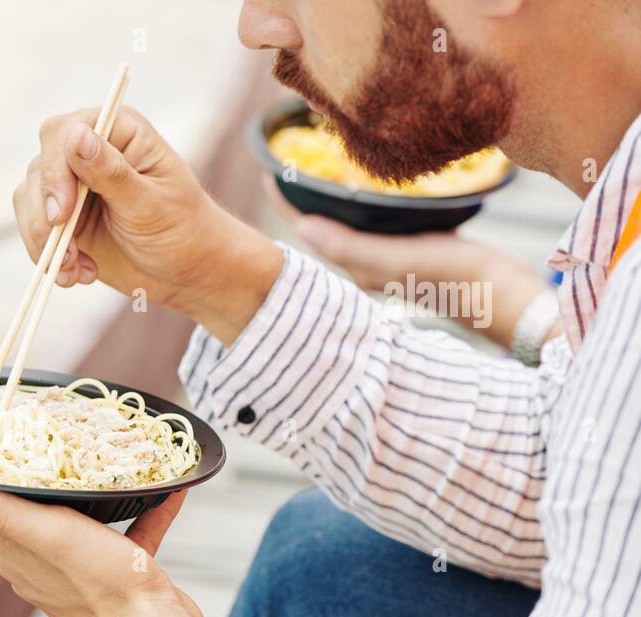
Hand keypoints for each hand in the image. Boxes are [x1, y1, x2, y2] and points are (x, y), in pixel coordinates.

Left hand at [0, 481, 205, 616]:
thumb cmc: (103, 585)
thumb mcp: (46, 536)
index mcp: (15, 557)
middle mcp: (40, 567)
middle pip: (14, 521)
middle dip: (11, 484)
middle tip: (15, 443)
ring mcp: (80, 573)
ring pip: (71, 528)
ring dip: (76, 499)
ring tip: (85, 462)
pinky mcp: (119, 577)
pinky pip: (128, 537)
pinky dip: (140, 515)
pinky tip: (165, 493)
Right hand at [14, 107, 283, 344]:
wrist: (187, 272)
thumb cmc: (183, 231)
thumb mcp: (151, 204)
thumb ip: (112, 173)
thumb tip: (76, 136)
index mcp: (118, 133)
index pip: (64, 133)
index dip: (54, 169)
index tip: (61, 212)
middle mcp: (89, 152)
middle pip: (39, 168)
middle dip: (43, 214)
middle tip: (64, 254)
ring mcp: (71, 186)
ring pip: (27, 201)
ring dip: (45, 243)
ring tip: (76, 270)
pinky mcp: (62, 219)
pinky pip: (34, 232)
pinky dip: (49, 258)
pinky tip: (79, 275)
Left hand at [264, 177, 551, 348]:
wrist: (507, 296)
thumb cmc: (453, 276)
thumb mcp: (397, 257)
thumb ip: (350, 246)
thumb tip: (301, 227)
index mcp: (358, 267)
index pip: (310, 230)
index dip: (287, 202)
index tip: (268, 169)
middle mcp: (368, 265)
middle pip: (325, 225)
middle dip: (305, 197)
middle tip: (289, 161)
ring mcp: (393, 257)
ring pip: (352, 222)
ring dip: (335, 197)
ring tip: (322, 165)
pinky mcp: (419, 248)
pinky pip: (383, 220)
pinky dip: (370, 200)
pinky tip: (376, 182)